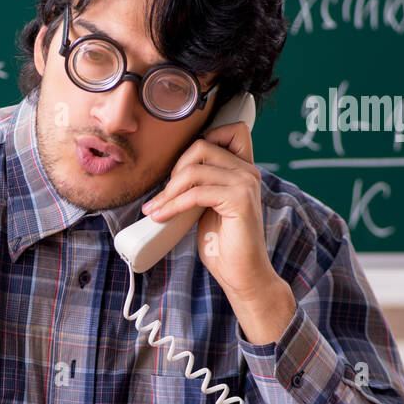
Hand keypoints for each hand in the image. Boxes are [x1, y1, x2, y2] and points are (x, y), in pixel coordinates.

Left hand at [140, 117, 294, 341]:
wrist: (242, 274)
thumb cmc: (223, 244)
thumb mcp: (207, 206)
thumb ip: (200, 184)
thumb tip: (171, 175)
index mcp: (243, 169)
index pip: (230, 130)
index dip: (201, 139)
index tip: (180, 170)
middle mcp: (248, 171)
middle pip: (202, 145)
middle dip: (175, 169)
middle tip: (164, 196)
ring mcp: (246, 184)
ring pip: (195, 169)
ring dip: (168, 191)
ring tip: (156, 209)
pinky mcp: (240, 200)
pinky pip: (196, 193)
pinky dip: (173, 204)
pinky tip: (161, 216)